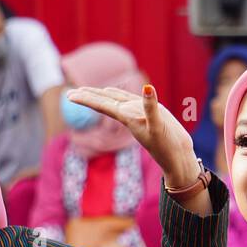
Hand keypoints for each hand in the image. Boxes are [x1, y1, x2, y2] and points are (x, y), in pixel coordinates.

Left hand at [67, 84, 196, 183]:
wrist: (178, 159)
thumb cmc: (167, 146)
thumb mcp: (159, 127)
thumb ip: (151, 108)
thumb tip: (147, 88)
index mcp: (128, 118)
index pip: (103, 105)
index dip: (86, 99)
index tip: (69, 96)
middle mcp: (131, 115)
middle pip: (105, 102)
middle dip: (88, 97)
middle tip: (69, 93)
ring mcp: (140, 115)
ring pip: (116, 101)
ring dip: (100, 95)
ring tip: (87, 91)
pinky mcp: (150, 115)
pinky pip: (132, 101)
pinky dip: (120, 94)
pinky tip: (114, 92)